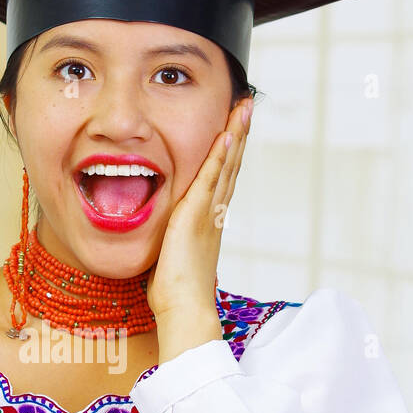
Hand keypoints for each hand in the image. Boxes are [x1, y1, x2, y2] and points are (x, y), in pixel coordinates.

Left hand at [145, 96, 251, 321]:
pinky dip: (220, 156)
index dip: (230, 150)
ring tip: (244, 106)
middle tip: (247, 104)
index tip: (235, 126)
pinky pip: (211, 179)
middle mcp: (215, 212)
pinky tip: (226, 134)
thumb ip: (173, 239)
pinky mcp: (196, 216)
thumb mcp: (173, 255)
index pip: (222, 176)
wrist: (185, 308)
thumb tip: (165, 237)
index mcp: (209, 220)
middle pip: (231, 164)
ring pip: (226, 165)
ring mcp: (209, 212)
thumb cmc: (177, 291)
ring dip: (235, 133)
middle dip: (239, 132)